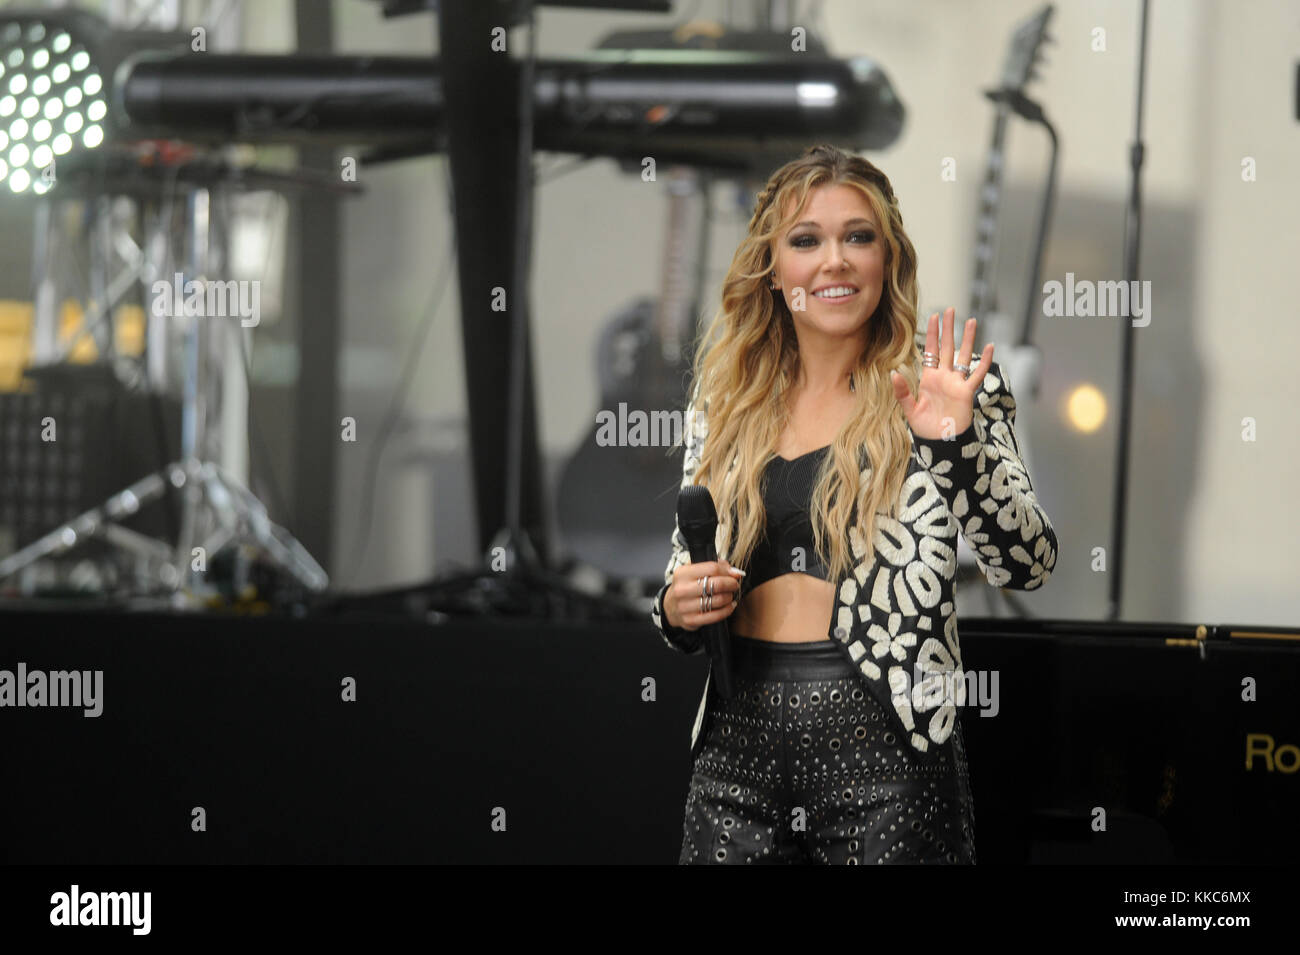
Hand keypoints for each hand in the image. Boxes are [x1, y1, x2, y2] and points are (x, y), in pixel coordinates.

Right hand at [666, 560, 743, 630]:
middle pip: (717, 584)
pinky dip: (727, 610)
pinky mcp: (690, 620)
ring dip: (729, 597)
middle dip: (731, 584)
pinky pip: (715, 616)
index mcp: (682, 573)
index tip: (733, 574)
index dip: (727, 571)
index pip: (712, 568)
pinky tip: (729, 606)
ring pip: (718, 600)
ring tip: (730, 595)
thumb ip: (715, 567)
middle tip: (734, 585)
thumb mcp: (694, 571)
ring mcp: (685, 606)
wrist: (671, 607)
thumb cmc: (687, 586)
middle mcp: (682, 589)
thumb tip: (735, 572)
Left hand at [890, 306, 993, 440]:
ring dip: (968, 339)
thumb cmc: (926, 427)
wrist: (940, 442)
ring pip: (964, 356)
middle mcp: (944, 377)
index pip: (932, 351)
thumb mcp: (909, 409)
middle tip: (950, 310)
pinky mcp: (967, 392)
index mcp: (930, 378)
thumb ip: (901, 392)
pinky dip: (984, 362)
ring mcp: (957, 383)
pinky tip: (990, 347)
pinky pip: (977, 375)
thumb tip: (893, 373)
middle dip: (948, 329)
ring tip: (971, 321)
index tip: (934, 316)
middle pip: (947, 348)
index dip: (933, 334)